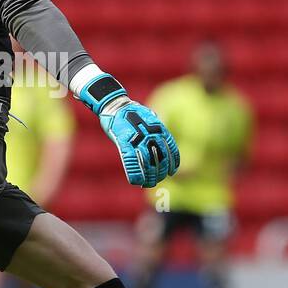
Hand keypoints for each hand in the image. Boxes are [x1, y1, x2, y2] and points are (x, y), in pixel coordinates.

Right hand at [77, 71, 179, 187]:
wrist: (115, 103)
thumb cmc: (130, 111)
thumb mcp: (149, 117)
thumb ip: (156, 129)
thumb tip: (161, 137)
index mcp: (159, 128)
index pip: (171, 149)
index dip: (172, 162)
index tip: (173, 172)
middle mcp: (151, 134)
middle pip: (160, 159)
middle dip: (160, 172)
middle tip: (158, 180)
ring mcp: (138, 138)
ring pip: (147, 163)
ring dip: (148, 176)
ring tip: (148, 184)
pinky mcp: (124, 141)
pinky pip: (131, 161)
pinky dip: (134, 173)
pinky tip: (136, 181)